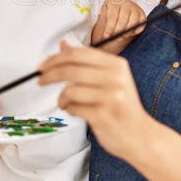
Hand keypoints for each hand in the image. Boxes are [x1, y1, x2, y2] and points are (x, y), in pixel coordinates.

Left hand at [38, 41, 152, 159]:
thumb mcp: (108, 79)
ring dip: (61, 98)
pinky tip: (74, 110)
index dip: (56, 58)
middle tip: (41, 80)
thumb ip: (86, 62)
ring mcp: (111, 97)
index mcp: (116, 64)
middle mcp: (115, 78)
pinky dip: (69, 109)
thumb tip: (64, 45)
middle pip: (71, 69)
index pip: (79, 54)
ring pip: (70, 90)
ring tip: (65, 102)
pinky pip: (74, 108)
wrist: (140, 135)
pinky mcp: (104, 115)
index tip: (43, 65)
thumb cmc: (121, 107)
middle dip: (50, 75)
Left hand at [92, 0, 145, 52]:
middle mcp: (126, 3)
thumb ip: (104, 24)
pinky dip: (136, 31)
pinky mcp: (142, 14)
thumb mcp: (104, 15)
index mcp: (114, 1)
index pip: (113, 15)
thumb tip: (106, 36)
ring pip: (133, 22)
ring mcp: (135, 8)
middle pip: (123, 19)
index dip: (110, 27)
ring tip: (121, 37)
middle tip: (115, 38)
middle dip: (118, 31)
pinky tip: (129, 33)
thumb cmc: (111, 13)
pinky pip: (141, 24)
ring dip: (127, 33)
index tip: (107, 36)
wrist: (119, 8)